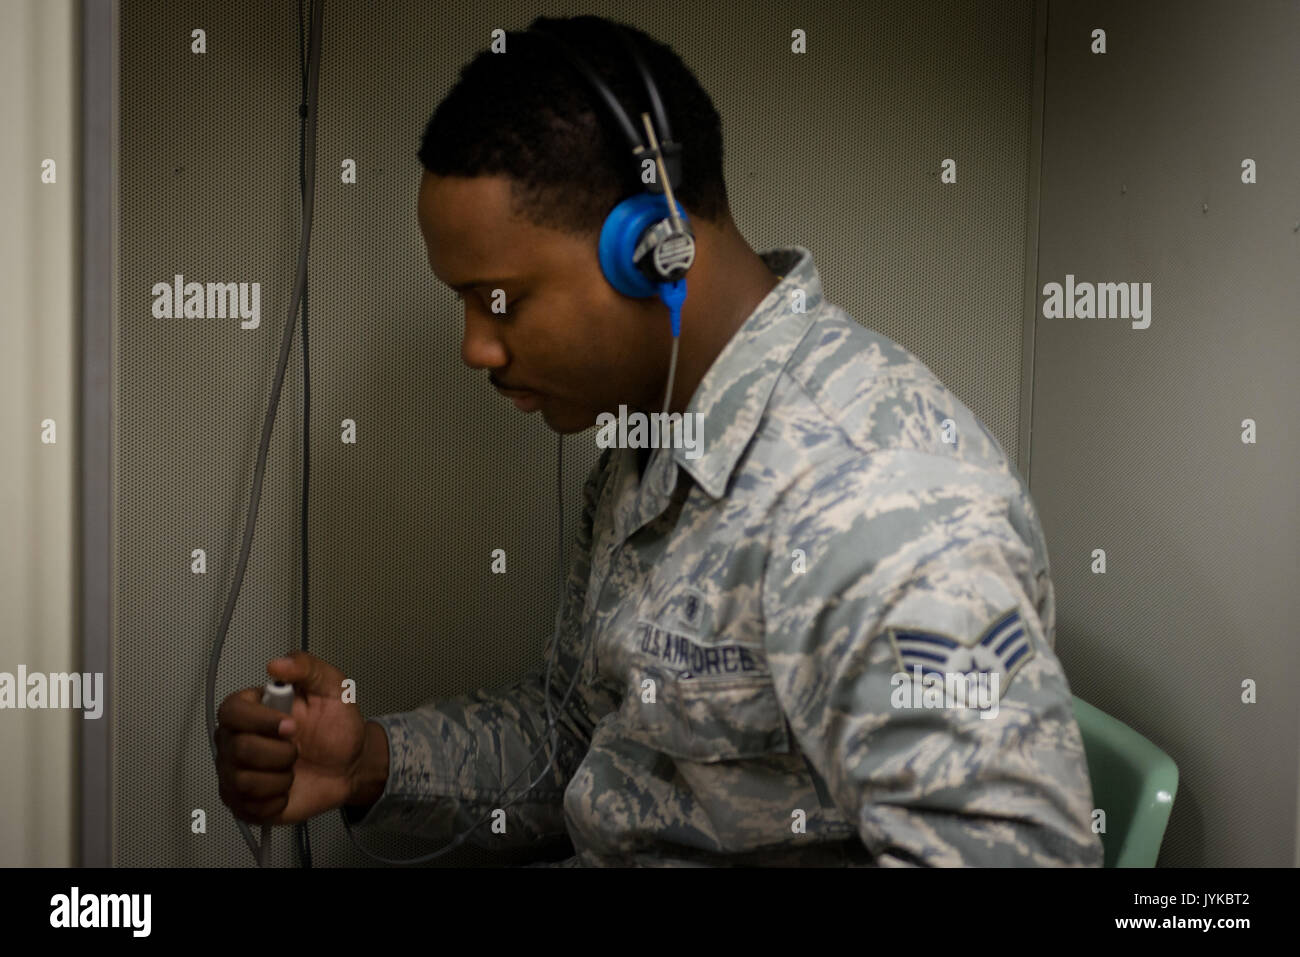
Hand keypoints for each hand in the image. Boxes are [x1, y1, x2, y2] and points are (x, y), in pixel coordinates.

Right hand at [214, 652, 367, 824]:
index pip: (231, 711)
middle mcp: (235, 740)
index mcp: (251, 709)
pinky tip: (287, 789)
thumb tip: (276, 664)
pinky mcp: (243, 802)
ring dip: (280, 778)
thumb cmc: (337, 727)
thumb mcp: (333, 688)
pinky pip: (249, 807)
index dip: (260, 721)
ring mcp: (236, 772)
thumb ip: (307, 667)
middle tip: (298, 750)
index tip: (292, 726)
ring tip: (293, 769)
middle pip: (238, 750)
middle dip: (279, 753)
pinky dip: (276, 800)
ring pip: (242, 781)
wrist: (351, 766)